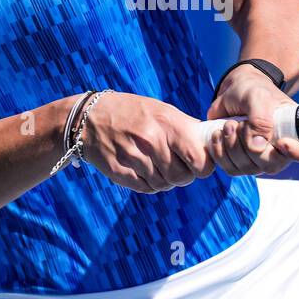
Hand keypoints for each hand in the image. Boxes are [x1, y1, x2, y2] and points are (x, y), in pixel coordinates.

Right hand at [78, 92, 215, 193]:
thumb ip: (185, 127)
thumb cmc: (132, 112)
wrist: (88, 117)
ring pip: (164, 184)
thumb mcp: (160, 110)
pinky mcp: (119, 171)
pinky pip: (147, 188)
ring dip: (165, 179)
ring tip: (156, 164)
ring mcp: (134, 157)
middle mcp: (152, 140)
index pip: (200, 159)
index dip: (202, 166)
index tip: (198, 163)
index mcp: (167, 122)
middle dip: (183, 175)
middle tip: (177, 166)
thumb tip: (210, 143)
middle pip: (183, 177)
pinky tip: (143, 170)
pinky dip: (149, 183)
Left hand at [205, 64, 298, 175]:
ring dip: (232, 145)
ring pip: (247, 168)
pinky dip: (219, 151)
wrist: (232, 91)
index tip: (282, 142)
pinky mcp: (240, 163)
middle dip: (250, 144)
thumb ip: (260, 119)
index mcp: (296, 131)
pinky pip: (230, 168)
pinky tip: (219, 134)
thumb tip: (258, 146)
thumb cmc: (253, 90)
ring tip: (229, 124)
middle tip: (240, 123)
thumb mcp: (257, 96)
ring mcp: (261, 159)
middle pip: (271, 165)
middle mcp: (281, 150)